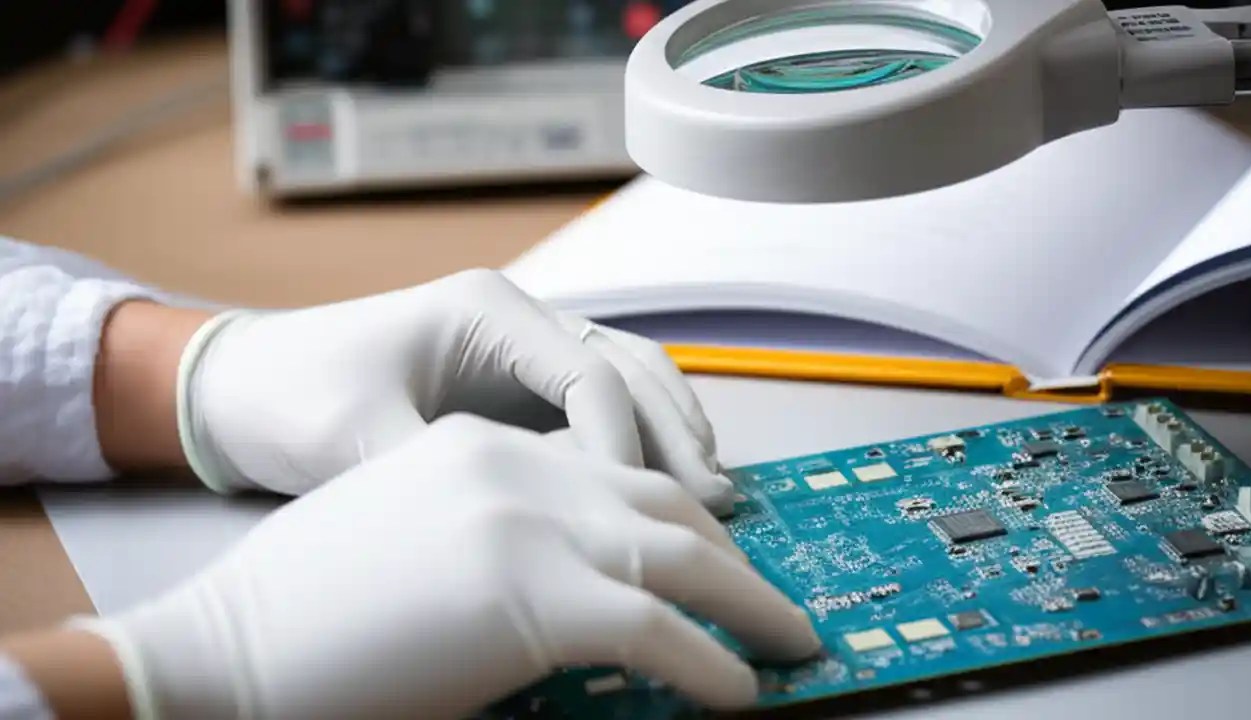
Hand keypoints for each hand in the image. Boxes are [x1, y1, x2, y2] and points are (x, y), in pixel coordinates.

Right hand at [78, 415, 819, 719]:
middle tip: (777, 602)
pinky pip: (658, 625)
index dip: (682, 516)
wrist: (219, 651)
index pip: (613, 471)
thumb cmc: (302, 617)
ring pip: (680, 551)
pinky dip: (713, 664)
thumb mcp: (413, 536)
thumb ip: (498, 538)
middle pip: (664, 501)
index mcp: (485, 447)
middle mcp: (514, 465)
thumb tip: (580, 590)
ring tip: (792, 644)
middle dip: (734, 555)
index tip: (722, 556)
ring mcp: (526, 522)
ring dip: (750, 605)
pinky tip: (741, 694)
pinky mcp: (530, 594)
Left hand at [179, 269, 732, 509]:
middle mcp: (517, 319)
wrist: (243, 388)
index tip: (629, 513)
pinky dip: (641, 439)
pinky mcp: (516, 385)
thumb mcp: (357, 441)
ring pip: (629, 379)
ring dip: (672, 432)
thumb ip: (443, 477)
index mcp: (486, 310)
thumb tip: (525, 539)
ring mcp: (521, 349)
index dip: (620, 446)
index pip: (587, 375)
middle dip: (675, 434)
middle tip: (713, 504)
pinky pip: (601, 405)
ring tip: (712, 493)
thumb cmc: (290, 398)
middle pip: (628, 368)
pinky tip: (663, 485)